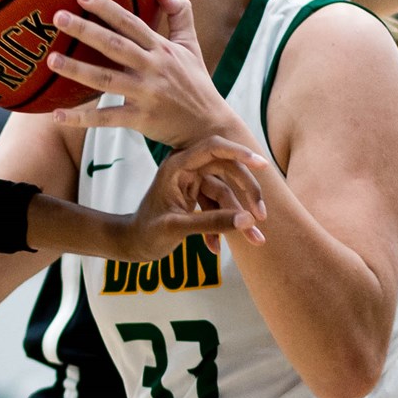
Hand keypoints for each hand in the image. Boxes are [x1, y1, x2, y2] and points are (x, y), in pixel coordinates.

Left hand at [47, 0, 235, 146]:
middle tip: (58, 17)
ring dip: (77, 70)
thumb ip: (180, 15)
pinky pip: (106, 118)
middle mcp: (153, 68)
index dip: (107, 8)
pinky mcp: (140, 119)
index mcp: (161, 49)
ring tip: (51, 60)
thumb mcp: (192, 46)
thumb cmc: (195, 83)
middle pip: (115, 46)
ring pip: (106, 80)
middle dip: (86, 30)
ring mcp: (146, 94)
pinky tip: (56, 115)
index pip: (130, 23)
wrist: (209, 127)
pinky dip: (81, 118)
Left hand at [120, 134, 268, 261]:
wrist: (133, 244)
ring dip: (240, 217)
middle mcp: (186, 169)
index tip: (263, 164)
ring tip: (256, 241)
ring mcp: (193, 182)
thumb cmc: (146, 233)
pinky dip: (223, 226)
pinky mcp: (198, 196)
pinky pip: (220, 206)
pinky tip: (216, 248)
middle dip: (247, 193)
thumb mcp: (176, 228)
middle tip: (262, 218)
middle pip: (228, 170)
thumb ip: (211, 223)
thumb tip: (248, 221)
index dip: (239, 153)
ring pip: (227, 193)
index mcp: (176, 166)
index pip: (212, 148)